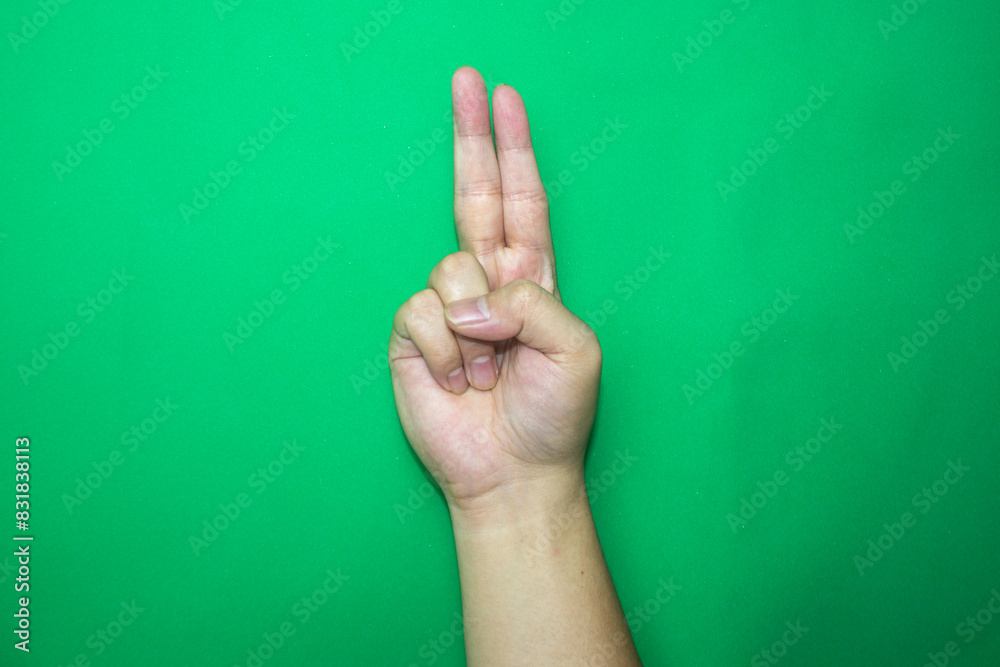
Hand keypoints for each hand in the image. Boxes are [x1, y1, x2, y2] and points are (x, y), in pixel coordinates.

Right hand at [388, 66, 601, 509]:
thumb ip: (533, 300)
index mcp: (532, 278)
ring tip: (489, 372)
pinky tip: (458, 380)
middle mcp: (488, 283)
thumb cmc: (553, 415)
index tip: (505, 97)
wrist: (513, 472)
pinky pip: (421, 311)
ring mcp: (448, 308)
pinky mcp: (413, 336)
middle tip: (465, 78)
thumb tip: (471, 293)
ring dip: (476, 327)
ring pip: (449, 266)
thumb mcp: (575, 350)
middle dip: (471, 135)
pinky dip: (446, 350)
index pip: (522, 199)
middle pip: (474, 193)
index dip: (515, 149)